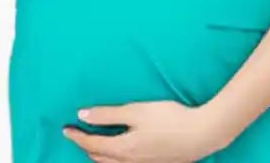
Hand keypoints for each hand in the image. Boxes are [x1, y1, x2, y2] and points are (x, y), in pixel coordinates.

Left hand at [62, 101, 229, 162]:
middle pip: (101, 158)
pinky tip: (121, 152)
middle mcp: (131, 162)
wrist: (204, 133)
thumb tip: (82, 115)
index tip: (66, 129)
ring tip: (95, 145)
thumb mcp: (135, 111)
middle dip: (86, 148)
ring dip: (101, 156)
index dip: (77, 137)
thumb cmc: (169, 119)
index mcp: (123, 148)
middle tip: (78, 136)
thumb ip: (107, 115)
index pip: (92, 145)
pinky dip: (117, 160)